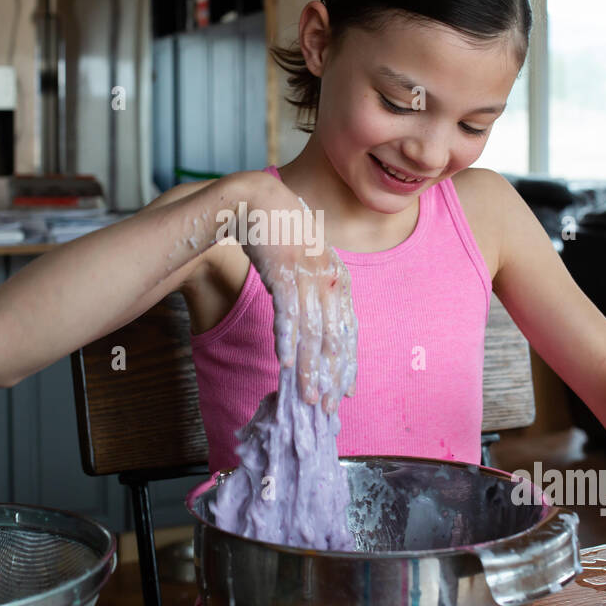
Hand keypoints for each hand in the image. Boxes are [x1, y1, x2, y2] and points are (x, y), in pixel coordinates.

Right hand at [239, 197, 356, 412]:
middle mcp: (329, 279)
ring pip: (312, 333)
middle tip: (329, 406)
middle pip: (334, 338)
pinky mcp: (283, 272)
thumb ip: (318, 287)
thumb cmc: (281, 230)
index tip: (347, 390)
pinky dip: (287, 340)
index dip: (348, 363)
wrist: (257, 199)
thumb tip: (318, 320)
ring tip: (308, 397)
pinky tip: (285, 364)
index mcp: (339, 277)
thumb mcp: (309, 259)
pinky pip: (287, 314)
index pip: (348, 330)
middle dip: (332, 376)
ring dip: (310, 368)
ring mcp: (307, 276)